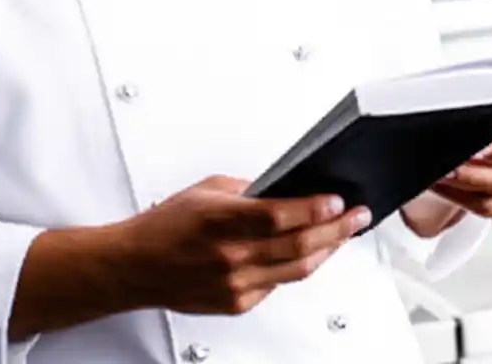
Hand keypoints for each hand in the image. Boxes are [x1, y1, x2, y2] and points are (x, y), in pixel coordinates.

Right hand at [117, 176, 369, 315]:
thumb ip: (248, 190)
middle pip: (298, 245)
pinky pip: (278, 284)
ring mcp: (235, 284)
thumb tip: (285, 188)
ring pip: (297, 270)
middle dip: (336, 229)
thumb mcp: (205, 191)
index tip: (337, 200)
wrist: (135, 266)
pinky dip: (298, 268)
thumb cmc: (164, 228)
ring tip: (344, 234)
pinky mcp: (237, 303)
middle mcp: (230, 256)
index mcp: (221, 221)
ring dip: (327, 250)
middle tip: (356, 216)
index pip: (280, 216)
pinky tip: (310, 253)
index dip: (315, 209)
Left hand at [430, 101, 491, 220]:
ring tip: (447, 169)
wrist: (474, 161)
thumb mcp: (489, 112)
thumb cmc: (484, 130)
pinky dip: (461, 196)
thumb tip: (464, 95)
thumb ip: (489, 105)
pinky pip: (489, 205)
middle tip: (474, 147)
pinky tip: (444, 184)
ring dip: (472, 177)